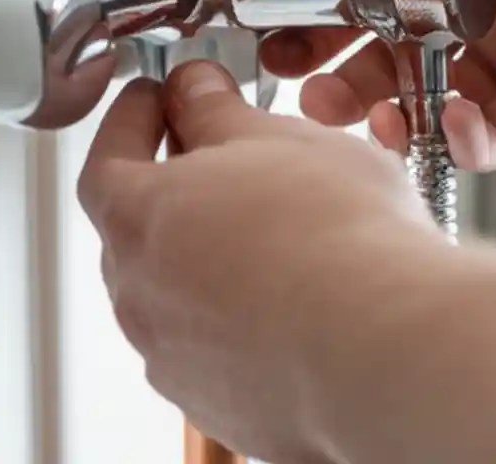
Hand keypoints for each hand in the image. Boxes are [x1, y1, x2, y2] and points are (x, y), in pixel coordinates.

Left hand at [77, 61, 451, 462]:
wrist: (388, 350)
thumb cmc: (337, 239)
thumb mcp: (275, 137)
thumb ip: (216, 109)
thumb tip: (194, 91)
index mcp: (137, 219)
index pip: (107, 158)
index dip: (130, 122)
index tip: (155, 102)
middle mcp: (140, 296)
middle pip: (137, 230)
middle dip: (175, 191)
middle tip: (220, 160)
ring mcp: (176, 359)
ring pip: (178, 295)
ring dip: (211, 260)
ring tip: (277, 236)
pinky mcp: (221, 404)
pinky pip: (217, 350)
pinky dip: (241, 320)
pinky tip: (295, 302)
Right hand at [264, 0, 495, 169]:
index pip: (366, 2)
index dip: (320, 21)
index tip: (279, 32)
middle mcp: (475, 16)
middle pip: (385, 64)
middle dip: (340, 83)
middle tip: (307, 90)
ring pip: (427, 109)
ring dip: (389, 118)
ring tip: (368, 116)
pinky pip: (492, 140)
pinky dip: (463, 139)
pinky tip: (452, 118)